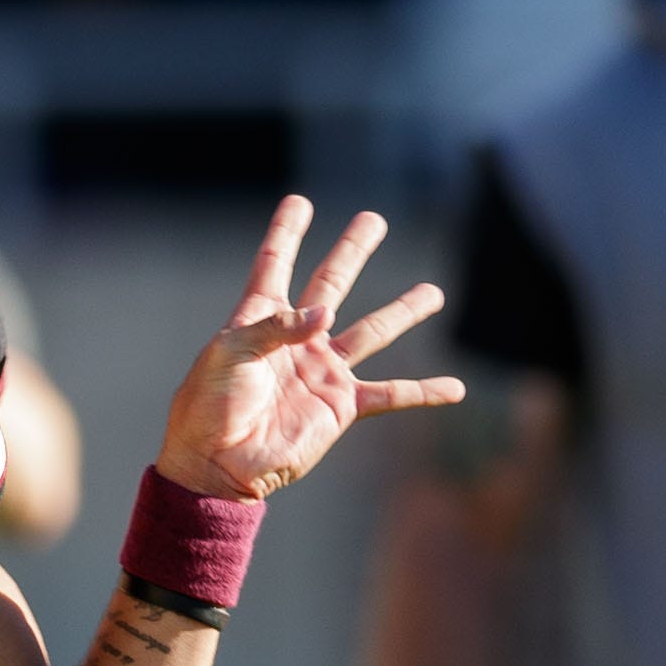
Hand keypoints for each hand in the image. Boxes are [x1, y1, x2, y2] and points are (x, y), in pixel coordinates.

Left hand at [155, 196, 463, 501]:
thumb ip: (276, 328)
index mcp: (259, 319)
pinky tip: (455, 388)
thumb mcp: (230, 354)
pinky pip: (391, 394)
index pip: (275, 265)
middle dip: (352, 251)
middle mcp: (297, 339)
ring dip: (403, 311)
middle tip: (373, 219)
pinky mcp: (342, 406)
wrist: (218, 463)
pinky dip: (424, 392)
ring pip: (373, 331)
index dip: (286, 233)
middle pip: (331, 283)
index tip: (299, 202)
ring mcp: (323, 371)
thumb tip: (326, 313)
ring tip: (433, 292)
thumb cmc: (209, 406)